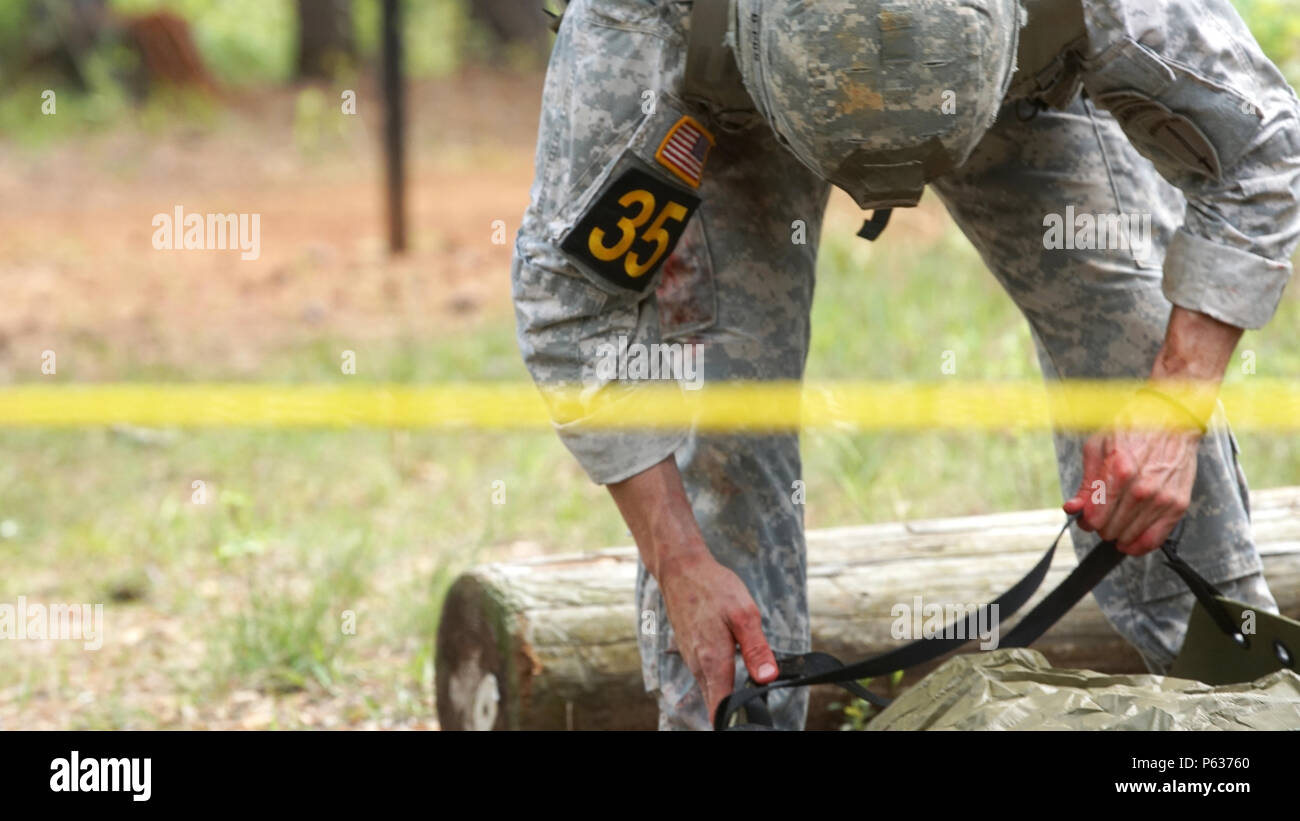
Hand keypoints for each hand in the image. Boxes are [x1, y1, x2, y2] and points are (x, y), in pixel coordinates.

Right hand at [658, 554, 778, 720]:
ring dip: (727, 694)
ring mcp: (691, 659)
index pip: (721, 707)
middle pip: (715, 703)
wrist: (681, 569)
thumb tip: (768, 678)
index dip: (736, 719)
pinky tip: (732, 669)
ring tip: (749, 691)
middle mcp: (698, 665)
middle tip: (756, 706)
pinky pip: (705, 676)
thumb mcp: (744, 614)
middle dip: (734, 710)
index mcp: (712, 660)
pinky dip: (719, 680)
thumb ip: (756, 649)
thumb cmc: (713, 588)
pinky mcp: (690, 651)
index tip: (753, 718)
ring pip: (710, 689)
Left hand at [1063, 392, 1201, 555]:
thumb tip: (1072, 508)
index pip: (1095, 517)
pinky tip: (1131, 540)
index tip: (1085, 515)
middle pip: (1111, 529)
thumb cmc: (1134, 428)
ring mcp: (1162, 498)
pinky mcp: (1178, 505)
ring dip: (1118, 534)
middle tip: (1102, 514)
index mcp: (1119, 471)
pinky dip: (1140, 544)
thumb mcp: (1098, 446)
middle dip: (1101, 525)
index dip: (1086, 520)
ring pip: (1130, 537)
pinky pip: (1156, 539)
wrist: (1173, 419)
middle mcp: (1142, 489)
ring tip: (1117, 520)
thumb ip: (1086, 482)